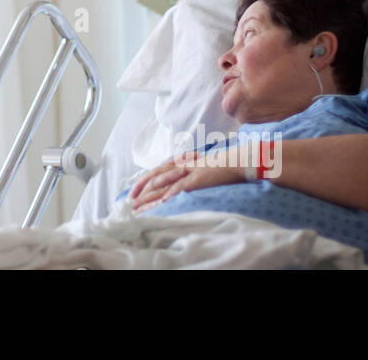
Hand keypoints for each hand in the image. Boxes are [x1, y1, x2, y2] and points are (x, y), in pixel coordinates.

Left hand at [129, 150, 246, 212]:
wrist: (236, 162)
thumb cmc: (219, 168)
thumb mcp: (198, 170)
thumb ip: (186, 176)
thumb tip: (174, 190)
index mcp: (180, 163)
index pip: (157, 171)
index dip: (143, 182)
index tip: (134, 193)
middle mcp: (181, 165)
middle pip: (155, 176)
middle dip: (141, 189)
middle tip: (130, 201)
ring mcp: (189, 171)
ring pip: (163, 182)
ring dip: (150, 195)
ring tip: (139, 205)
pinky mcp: (198, 178)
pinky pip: (181, 186)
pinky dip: (171, 193)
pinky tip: (162, 202)